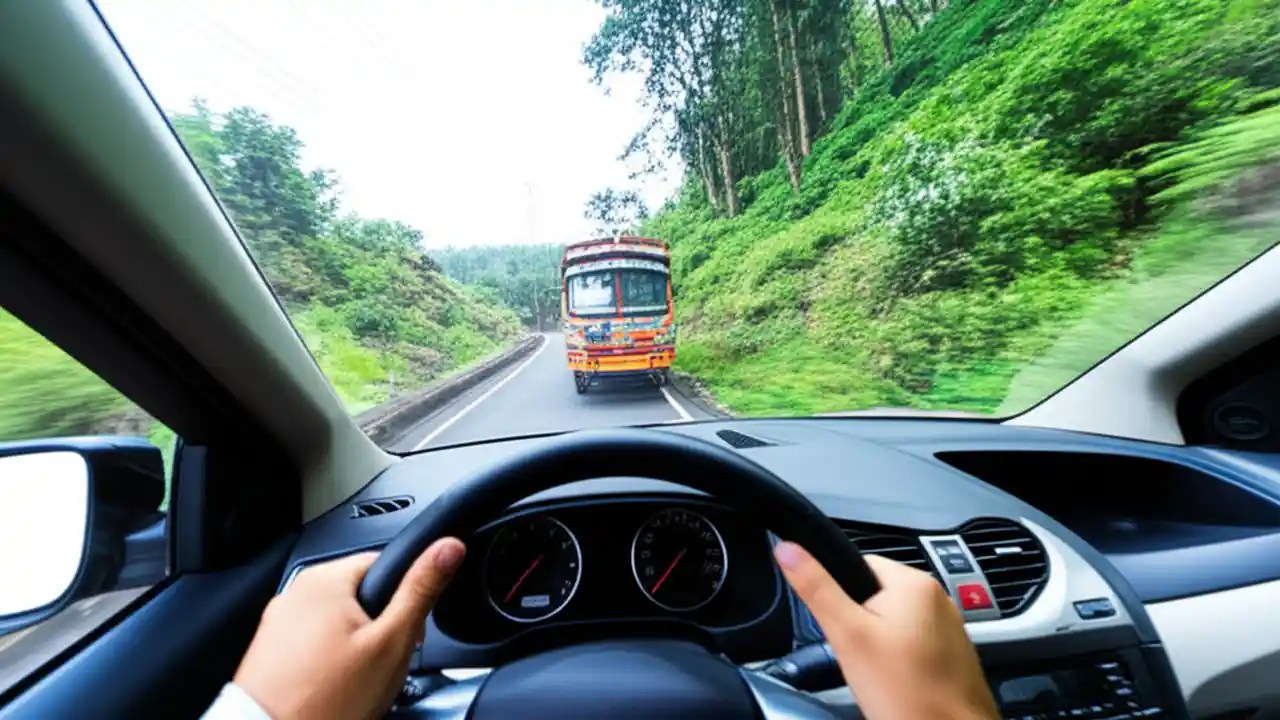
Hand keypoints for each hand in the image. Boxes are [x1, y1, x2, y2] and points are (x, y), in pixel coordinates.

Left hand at [233, 538, 465, 719]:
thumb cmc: (327, 699)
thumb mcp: (391, 643)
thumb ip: (420, 591)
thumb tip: (447, 548)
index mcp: (325, 579)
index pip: (385, 565)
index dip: (405, 601)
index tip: (403, 634)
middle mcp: (295, 592)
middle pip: (360, 597)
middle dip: (378, 629)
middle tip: (380, 665)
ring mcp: (277, 623)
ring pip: (337, 625)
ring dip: (353, 648)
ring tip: (353, 682)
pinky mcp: (269, 651)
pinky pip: (313, 646)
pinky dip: (327, 663)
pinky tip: (331, 688)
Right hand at [774, 542, 998, 719]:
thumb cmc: (908, 693)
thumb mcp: (848, 637)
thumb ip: (817, 589)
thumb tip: (789, 549)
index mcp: (914, 583)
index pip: (859, 566)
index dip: (842, 599)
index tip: (846, 630)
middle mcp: (938, 599)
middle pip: (876, 597)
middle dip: (862, 627)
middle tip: (864, 658)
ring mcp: (950, 627)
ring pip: (895, 624)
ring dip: (881, 645)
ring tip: (884, 674)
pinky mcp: (953, 653)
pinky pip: (914, 645)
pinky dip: (901, 661)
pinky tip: (900, 683)